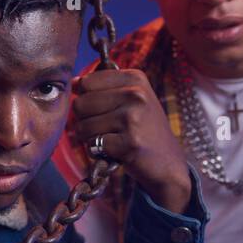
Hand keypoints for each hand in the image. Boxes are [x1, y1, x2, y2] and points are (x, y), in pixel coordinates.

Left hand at [70, 68, 190, 211]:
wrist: (168, 163)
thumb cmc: (144, 130)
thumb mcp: (132, 100)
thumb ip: (104, 88)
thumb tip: (74, 82)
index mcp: (135, 79)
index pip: (86, 82)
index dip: (86, 99)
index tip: (102, 109)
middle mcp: (136, 94)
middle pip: (80, 104)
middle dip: (85, 121)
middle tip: (106, 128)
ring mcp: (133, 118)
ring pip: (83, 126)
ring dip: (90, 138)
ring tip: (112, 139)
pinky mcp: (130, 142)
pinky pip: (92, 145)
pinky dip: (98, 152)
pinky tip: (115, 151)